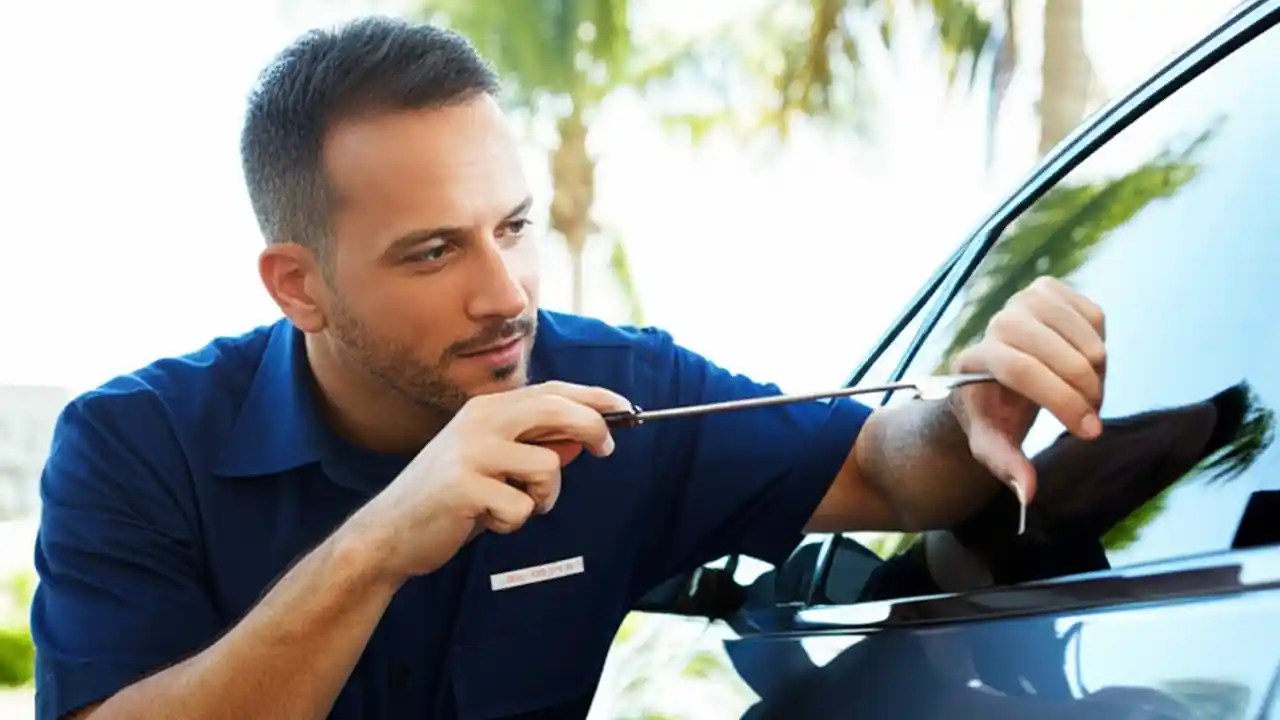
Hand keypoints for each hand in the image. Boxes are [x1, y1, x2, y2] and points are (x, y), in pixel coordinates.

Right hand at [345, 381, 631, 580]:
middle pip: (556, 410)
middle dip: (592, 428)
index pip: (552, 391)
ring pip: (547, 468)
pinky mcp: (464, 486)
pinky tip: (484, 520)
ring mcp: (470, 452)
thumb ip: (534, 447)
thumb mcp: (495, 464)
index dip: (594, 398)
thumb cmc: (450, 498)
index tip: (626, 408)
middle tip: (606, 450)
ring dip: (543, 498)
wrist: (390, 533)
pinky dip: (512, 522)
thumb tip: (581, 439)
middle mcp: (479, 421)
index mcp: (487, 410)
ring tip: (511, 506)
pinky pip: (522, 507)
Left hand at [948, 276, 1106, 504]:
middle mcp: (999, 321)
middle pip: (1061, 357)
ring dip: (1097, 375)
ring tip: (1082, 394)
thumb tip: (1027, 494)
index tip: (1089, 433)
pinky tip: (1080, 363)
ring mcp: (1024, 300)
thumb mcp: (992, 442)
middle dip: (1086, 395)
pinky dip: (1099, 347)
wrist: (993, 374)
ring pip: (1087, 340)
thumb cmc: (992, 412)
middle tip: (1090, 420)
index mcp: (977, 357)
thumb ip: (1006, 465)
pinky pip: (1096, 319)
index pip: (1023, 371)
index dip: (1062, 402)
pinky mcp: (1050, 290)